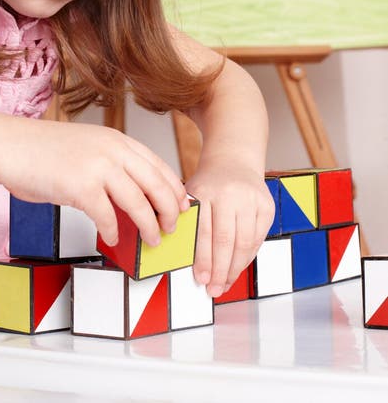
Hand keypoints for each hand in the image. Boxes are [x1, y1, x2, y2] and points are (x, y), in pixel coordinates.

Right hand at [0, 119, 188, 247]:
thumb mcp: (88, 148)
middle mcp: (112, 149)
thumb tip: (136, 196)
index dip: (174, 189)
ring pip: (138, 203)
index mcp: (116, 139)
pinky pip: (107, 216)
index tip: (182, 206)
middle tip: (171, 228)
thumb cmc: (44, 151)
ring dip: (149, 226)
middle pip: (156, 184)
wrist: (11, 146)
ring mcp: (97, 167)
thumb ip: (113, 166)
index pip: (158, 165)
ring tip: (151, 241)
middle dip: (169, 210)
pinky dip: (113, 231)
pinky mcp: (81, 187)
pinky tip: (111, 237)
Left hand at [185, 158, 274, 296]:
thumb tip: (185, 261)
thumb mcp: (192, 195)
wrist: (233, 161)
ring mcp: (250, 199)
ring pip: (244, 242)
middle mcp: (229, 194)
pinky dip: (247, 257)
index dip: (203, 259)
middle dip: (220, 270)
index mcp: (205, 191)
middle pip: (226, 240)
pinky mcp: (266, 205)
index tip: (200, 279)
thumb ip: (190, 223)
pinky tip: (238, 268)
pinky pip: (257, 239)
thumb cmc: (208, 184)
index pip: (204, 231)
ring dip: (235, 268)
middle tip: (214, 290)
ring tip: (225, 284)